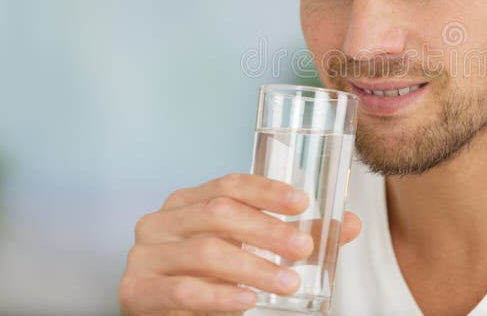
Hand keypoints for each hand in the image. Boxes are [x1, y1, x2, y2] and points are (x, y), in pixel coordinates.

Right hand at [118, 173, 361, 314]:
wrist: (167, 314)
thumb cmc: (212, 278)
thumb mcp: (253, 253)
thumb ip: (297, 238)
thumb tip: (350, 224)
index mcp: (189, 201)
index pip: (230, 184)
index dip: (267, 190)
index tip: (303, 203)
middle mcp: (162, 220)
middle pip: (219, 213)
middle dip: (267, 230)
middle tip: (303, 249)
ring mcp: (145, 255)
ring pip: (206, 252)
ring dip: (253, 267)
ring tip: (288, 281)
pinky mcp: (136, 291)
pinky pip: (183, 290)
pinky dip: (220, 296)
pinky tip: (248, 301)